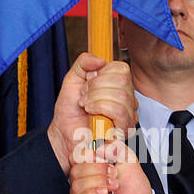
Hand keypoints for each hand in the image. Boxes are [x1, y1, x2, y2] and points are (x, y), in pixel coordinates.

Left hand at [47, 53, 137, 174]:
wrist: (63, 133)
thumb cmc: (70, 110)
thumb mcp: (73, 78)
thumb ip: (84, 62)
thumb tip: (101, 60)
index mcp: (119, 86)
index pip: (122, 69)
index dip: (101, 74)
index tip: (87, 84)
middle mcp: (128, 100)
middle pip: (122, 81)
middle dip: (96, 88)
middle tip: (84, 98)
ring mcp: (129, 116)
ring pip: (121, 96)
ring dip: (96, 99)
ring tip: (86, 106)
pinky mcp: (125, 130)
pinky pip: (119, 112)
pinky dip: (100, 108)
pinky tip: (91, 113)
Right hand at [70, 137, 153, 193]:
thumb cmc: (134, 186)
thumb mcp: (128, 159)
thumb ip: (115, 147)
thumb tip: (99, 148)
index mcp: (90, 169)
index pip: (75, 158)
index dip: (87, 156)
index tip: (103, 158)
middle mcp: (83, 184)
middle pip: (75, 171)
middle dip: (97, 170)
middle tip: (113, 174)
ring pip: (76, 187)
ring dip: (97, 183)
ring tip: (113, 186)